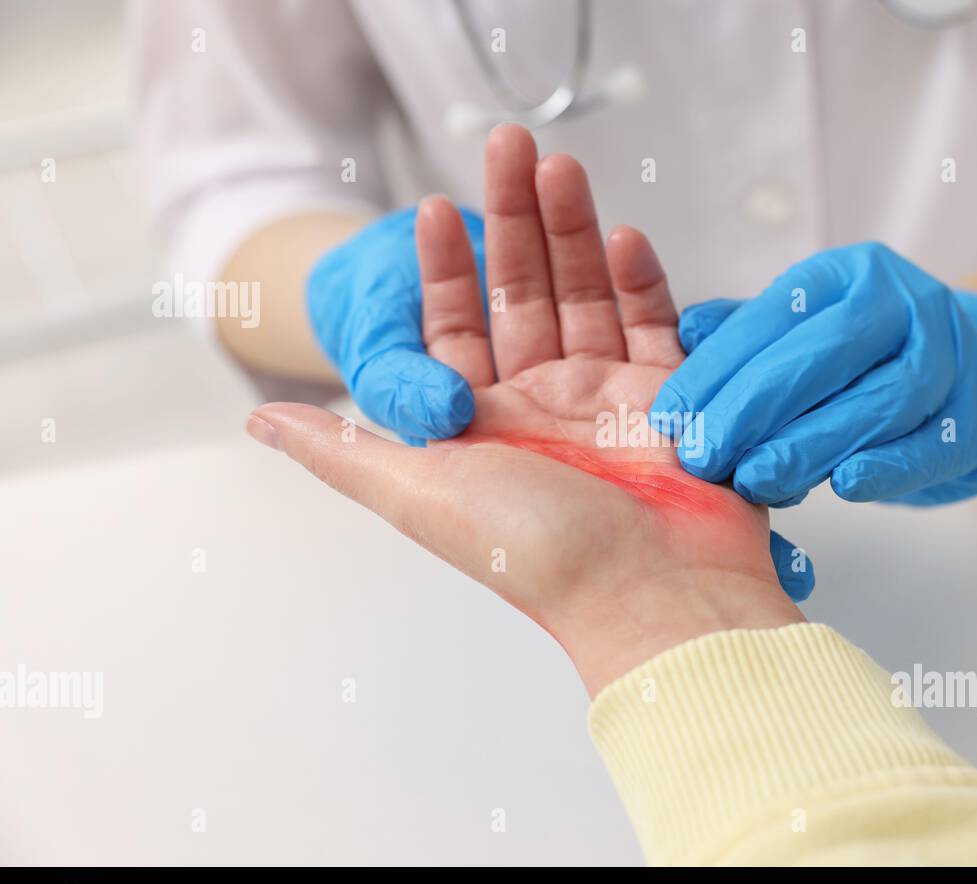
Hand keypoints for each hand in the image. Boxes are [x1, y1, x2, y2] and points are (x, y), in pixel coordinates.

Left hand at [248, 125, 805, 693]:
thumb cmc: (534, 551)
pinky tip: (619, 233)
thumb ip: (341, 449)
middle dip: (514, 221)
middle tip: (509, 147)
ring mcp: (607, 397)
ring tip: (559, 166)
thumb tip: (260, 423)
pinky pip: (650, 322)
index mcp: (484, 426)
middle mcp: (543, 407)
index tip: (434, 207)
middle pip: (524, 294)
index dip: (445, 267)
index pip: (457, 327)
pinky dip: (637, 279)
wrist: (650, 595)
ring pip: (585, 295)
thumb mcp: (416, 493)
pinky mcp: (667, 396)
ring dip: (572, 229)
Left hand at [652, 243, 976, 506]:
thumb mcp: (804, 331)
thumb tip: (685, 331)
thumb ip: (745, 332)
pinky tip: (845, 486)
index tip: (671, 416)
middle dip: (756, 407)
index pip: (778, 317)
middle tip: (704, 455)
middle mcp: (908, 305)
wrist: (975, 376)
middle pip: (828, 354)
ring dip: (814, 444)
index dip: (718, 368)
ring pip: (882, 401)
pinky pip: (932, 444)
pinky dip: (889, 467)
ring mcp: (955, 359)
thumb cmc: (864, 359)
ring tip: (757, 480)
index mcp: (852, 275)